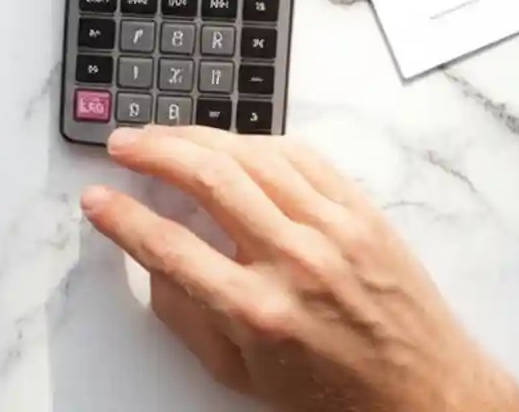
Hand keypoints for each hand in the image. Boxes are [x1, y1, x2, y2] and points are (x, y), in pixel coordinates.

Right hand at [81, 126, 518, 411]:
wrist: (423, 390)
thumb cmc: (329, 391)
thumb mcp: (239, 374)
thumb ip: (186, 316)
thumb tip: (151, 257)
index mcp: (256, 312)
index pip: (168, 247)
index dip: (121, 217)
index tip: (95, 197)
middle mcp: (294, 261)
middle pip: (209, 180)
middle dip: (154, 151)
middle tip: (122, 144)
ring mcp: (333, 229)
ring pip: (253, 155)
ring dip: (198, 135)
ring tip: (163, 133)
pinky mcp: (362, 211)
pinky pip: (302, 156)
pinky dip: (257, 141)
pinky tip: (229, 141)